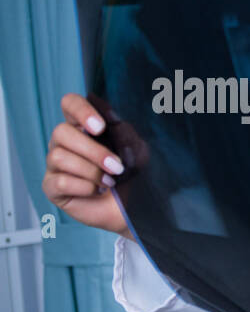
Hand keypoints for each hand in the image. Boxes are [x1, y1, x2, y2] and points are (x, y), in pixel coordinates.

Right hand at [42, 93, 140, 235]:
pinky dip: (84, 187)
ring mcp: (55, 165)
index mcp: (83, 126)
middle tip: (116, 166)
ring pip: (59, 157)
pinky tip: (97, 191)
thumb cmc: (133, 174)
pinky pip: (60, 181)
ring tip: (110, 181)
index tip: (99, 126)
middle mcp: (64, 142)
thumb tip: (107, 112)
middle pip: (61, 132)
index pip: (69, 104)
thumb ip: (123, 130)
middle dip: (93, 151)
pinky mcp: (52, 187)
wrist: (134, 207)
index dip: (80, 110)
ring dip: (91, 171)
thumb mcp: (136, 150)